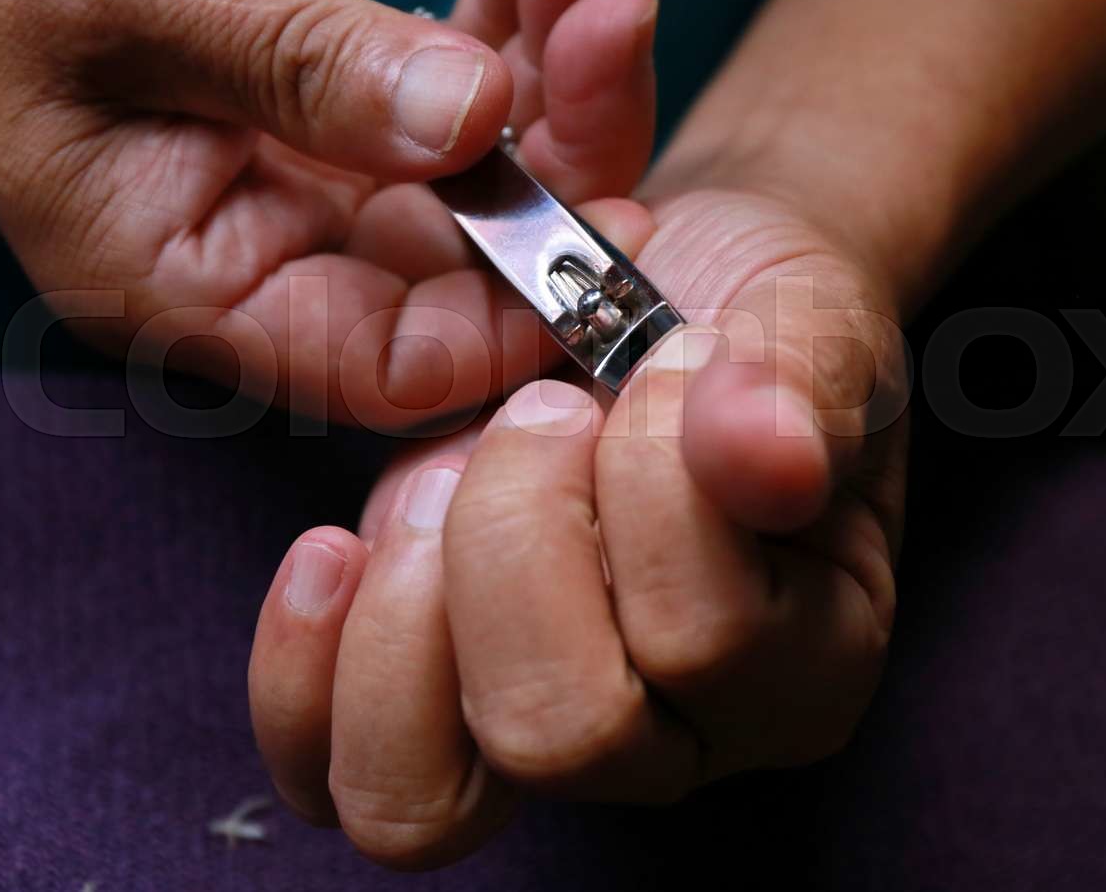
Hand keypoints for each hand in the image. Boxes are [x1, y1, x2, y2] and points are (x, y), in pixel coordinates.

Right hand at [0, 0, 657, 426]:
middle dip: (565, 144)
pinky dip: (511, 3)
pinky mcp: (348, 105)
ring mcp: (319, 181)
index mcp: (194, 289)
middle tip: (616, 21)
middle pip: (471, 261)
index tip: (615, 217)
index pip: (389, 364)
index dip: (512, 314)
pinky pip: (461, 77)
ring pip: (486, 159)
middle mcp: (272, 256)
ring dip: (552, 50)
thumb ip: (304, 68)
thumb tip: (473, 123)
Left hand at [247, 145, 909, 867]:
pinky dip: (303, 670)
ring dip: (406, 614)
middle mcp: (677, 742)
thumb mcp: (803, 319)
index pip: (700, 640)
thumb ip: (800, 383)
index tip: (660, 358)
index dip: (648, 476)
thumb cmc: (744, 324)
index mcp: (799, 670)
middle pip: (555, 736)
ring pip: (420, 805)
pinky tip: (330, 551)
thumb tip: (769, 463)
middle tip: (540, 413)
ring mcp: (538, 744)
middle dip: (514, 535)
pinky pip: (326, 776)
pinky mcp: (426, 718)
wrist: (669, 300)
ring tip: (442, 477)